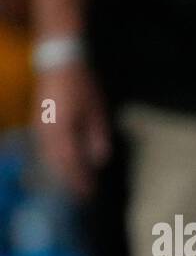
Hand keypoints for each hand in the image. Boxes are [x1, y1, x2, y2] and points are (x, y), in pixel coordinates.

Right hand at [33, 60, 109, 197]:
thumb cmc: (81, 84)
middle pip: (57, 165)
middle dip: (71, 181)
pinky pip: (45, 148)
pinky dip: (55, 161)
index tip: (89, 195)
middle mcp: (46, 132)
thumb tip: (98, 161)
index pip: (70, 164)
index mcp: (61, 131)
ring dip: (62, 173)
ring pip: (49, 158)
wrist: (57, 60)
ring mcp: (39, 126)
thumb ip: (97, 137)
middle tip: (83, 196)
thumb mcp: (96, 110)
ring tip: (75, 185)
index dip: (79, 181)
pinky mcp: (38, 121)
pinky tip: (64, 166)